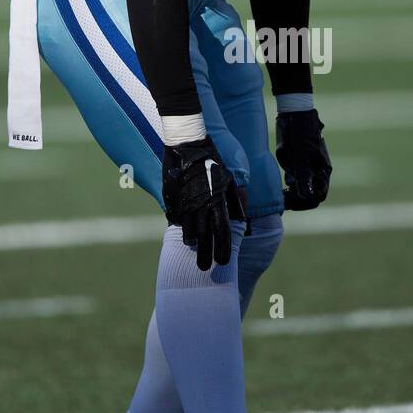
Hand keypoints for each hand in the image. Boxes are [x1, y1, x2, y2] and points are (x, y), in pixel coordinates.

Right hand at [162, 137, 244, 269]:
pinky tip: (184, 227)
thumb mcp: (229, 179)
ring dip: (192, 242)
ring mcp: (184, 204)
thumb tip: (242, 219)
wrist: (187, 145)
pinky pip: (176, 218)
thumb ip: (236, 200)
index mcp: (217, 202)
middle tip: (203, 268)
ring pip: (187, 231)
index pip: (222, 233)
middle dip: (204, 256)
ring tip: (193, 248)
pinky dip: (181, 225)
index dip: (223, 250)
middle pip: (203, 239)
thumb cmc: (213, 160)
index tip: (223, 263)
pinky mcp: (171, 200)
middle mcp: (200, 207)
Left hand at [275, 110, 331, 210]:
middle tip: (282, 197)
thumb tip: (306, 197)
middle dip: (295, 198)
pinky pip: (294, 177)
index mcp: (322, 170)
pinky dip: (287, 181)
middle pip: (309, 194)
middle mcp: (317, 171)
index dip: (305, 203)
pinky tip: (278, 179)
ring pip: (299, 187)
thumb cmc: (301, 132)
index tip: (290, 202)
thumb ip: (304, 176)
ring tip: (280, 190)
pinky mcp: (298, 161)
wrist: (294, 113)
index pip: (318, 197)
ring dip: (290, 190)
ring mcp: (308, 166)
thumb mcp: (301, 155)